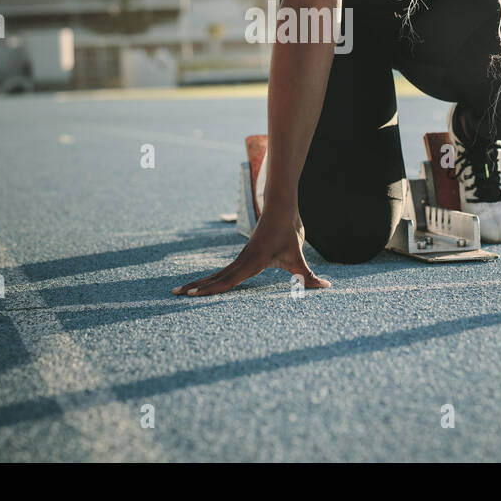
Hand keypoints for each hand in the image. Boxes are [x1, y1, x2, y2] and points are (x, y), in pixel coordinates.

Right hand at [173, 207, 330, 296]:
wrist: (281, 207)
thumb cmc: (288, 231)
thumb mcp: (298, 257)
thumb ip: (308, 276)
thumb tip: (325, 288)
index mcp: (251, 262)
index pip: (227, 280)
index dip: (209, 289)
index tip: (191, 294)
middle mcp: (242, 260)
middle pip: (215, 277)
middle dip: (196, 286)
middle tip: (174, 293)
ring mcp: (242, 257)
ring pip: (218, 273)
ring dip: (201, 281)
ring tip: (182, 289)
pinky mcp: (245, 255)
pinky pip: (226, 270)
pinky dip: (214, 278)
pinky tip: (208, 283)